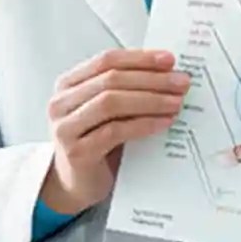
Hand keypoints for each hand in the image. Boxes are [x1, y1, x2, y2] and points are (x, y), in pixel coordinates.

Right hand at [40, 49, 190, 214]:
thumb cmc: (96, 142)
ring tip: (176, 102)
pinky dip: (143, 124)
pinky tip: (163, 122)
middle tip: (180, 82)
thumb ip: (124, 89)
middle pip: (110, 80)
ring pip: (111, 102)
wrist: (77, 183)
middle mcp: (61, 102)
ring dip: (149, 100)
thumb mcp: (104, 110)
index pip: (106, 60)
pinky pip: (115, 131)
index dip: (140, 58)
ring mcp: (66, 128)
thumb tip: (167, 72)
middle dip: (151, 79)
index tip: (169, 60)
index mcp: (68, 84)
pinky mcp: (77, 152)